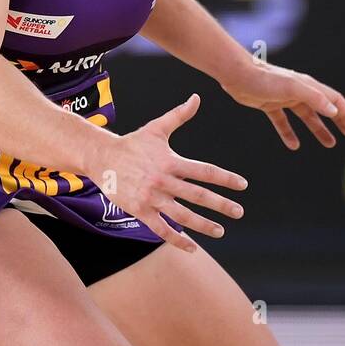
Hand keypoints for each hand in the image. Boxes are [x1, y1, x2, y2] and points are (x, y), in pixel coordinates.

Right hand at [87, 94, 246, 252]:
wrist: (102, 157)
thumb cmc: (132, 143)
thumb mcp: (156, 128)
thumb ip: (179, 116)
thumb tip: (197, 98)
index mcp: (170, 161)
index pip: (204, 171)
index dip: (225, 178)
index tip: (242, 185)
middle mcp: (163, 180)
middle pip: (198, 195)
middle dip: (221, 205)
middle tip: (239, 212)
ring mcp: (151, 197)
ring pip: (182, 215)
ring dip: (203, 225)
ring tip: (220, 231)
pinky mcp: (140, 210)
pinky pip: (161, 229)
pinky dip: (176, 239)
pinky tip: (191, 246)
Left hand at [220, 58, 344, 150]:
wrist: (236, 74)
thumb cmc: (264, 79)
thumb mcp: (292, 88)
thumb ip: (313, 98)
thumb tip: (334, 111)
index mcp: (308, 87)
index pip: (335, 101)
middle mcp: (299, 91)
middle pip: (324, 108)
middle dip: (339, 122)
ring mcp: (284, 98)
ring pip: (306, 116)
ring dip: (319, 129)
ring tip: (330, 144)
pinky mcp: (269, 104)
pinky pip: (283, 121)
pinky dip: (289, 133)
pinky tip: (293, 146)